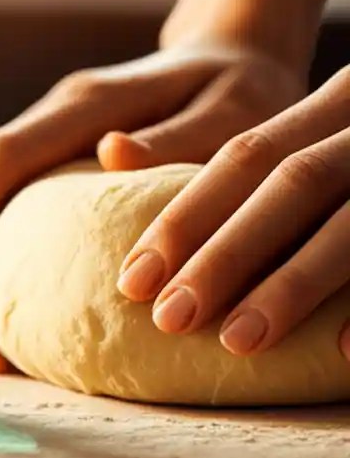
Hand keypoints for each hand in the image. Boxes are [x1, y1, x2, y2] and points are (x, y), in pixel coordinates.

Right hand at [0, 43, 306, 372]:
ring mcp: (50, 150)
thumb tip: (109, 153)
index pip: (3, 157)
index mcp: (83, 104)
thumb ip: (175, 134)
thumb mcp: (231, 106)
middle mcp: (52, 124)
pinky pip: (14, 226)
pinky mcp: (58, 177)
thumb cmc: (243, 86)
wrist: (238, 54)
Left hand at [116, 65, 349, 358]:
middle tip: (167, 318)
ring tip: (238, 341)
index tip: (130, 280)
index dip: (185, 218)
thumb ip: (284, 169)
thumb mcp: (342, 139)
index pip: (247, 157)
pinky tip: (344, 355)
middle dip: (224, 253)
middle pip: (292, 185)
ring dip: (294, 285)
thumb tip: (155, 214)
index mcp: (343, 102)